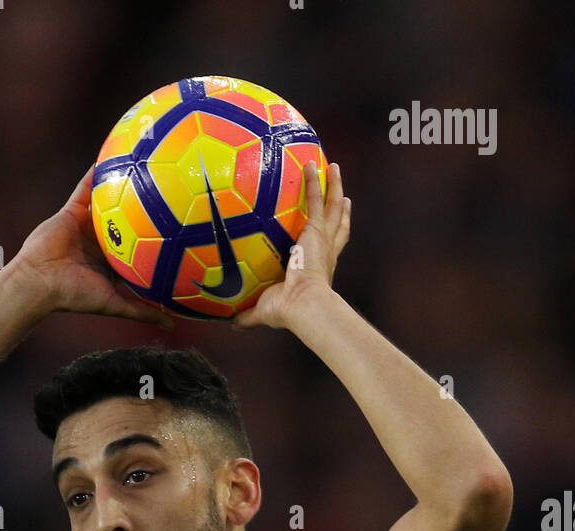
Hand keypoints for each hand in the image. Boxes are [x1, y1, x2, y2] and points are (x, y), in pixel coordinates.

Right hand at [10, 166, 170, 326]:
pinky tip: (115, 157)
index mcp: (112, 262)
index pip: (138, 248)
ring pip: (109, 202)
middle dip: (145, 209)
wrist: (40, 283)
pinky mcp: (71, 211)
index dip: (156, 239)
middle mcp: (101, 242)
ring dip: (123, 185)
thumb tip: (172, 326)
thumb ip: (142, 311)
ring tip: (145, 165)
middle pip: (127, 222)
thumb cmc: (75, 296)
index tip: (179, 228)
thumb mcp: (115, 304)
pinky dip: (96, 173)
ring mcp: (86, 225)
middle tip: (170, 192)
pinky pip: (86, 188)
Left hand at [234, 161, 350, 330]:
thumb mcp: (264, 311)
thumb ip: (248, 315)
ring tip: (333, 168)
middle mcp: (326, 251)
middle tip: (343, 195)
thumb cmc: (287, 311)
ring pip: (333, 205)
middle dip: (340, 208)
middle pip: (338, 223)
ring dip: (334, 186)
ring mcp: (323, 238)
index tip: (335, 225)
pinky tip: (309, 163)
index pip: (330, 248)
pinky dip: (314, 180)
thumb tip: (231, 323)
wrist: (302, 304)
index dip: (333, 236)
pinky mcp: (316, 230)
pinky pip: (316, 198)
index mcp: (319, 268)